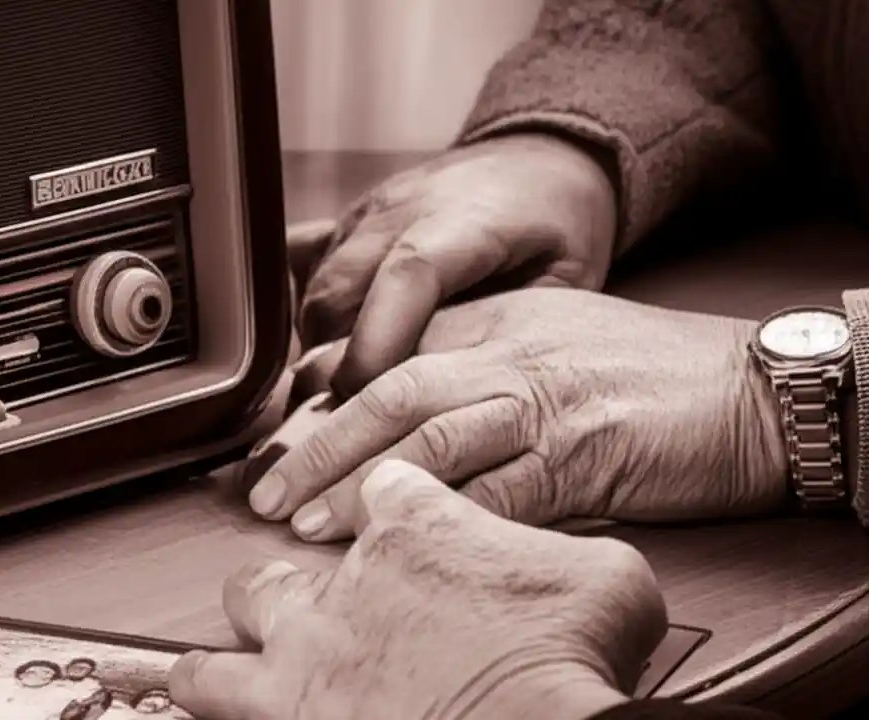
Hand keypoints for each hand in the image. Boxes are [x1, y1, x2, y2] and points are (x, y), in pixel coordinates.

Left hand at [172, 460, 665, 719]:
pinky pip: (213, 691)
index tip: (386, 518)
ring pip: (242, 608)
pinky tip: (205, 698)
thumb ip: (566, 554)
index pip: (380, 483)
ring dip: (235, 626)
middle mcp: (348, 571)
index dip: (384, 500)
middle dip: (294, 560)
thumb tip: (576, 571)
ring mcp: (308, 641)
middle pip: (295, 539)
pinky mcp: (286, 707)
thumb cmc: (568, 659)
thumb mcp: (605, 578)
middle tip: (310, 585)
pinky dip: (205, 693)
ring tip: (223, 648)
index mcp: (419, 519)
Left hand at [249, 288, 788, 539]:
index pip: (391, 353)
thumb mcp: (555, 339)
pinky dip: (446, 519)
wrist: (754, 388)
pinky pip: (500, 492)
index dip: (324, 398)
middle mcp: (512, 355)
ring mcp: (546, 403)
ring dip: (364, 484)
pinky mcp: (585, 455)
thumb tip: (404, 399)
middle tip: (267, 489)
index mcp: (499, 325)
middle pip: (391, 393)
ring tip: (311, 520)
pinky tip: (406, 544)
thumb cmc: (656, 373)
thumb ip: (481, 358)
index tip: (279, 440)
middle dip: (319, 444)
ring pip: (433, 439)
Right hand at [296, 133, 617, 396]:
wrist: (535, 159)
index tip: (363, 398)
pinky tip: (331, 347)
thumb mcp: (567, 281)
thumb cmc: (557, 229)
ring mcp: (365, 213)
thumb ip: (513, 333)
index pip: (407, 275)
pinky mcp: (343, 221)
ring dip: (321, 351)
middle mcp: (402, 210)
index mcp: (468, 221)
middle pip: (338, 295)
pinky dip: (306, 315)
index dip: (376, 340)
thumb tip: (460, 401)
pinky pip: (302, 269)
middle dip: (336, 366)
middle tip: (358, 424)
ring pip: (313, 293)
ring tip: (349, 402)